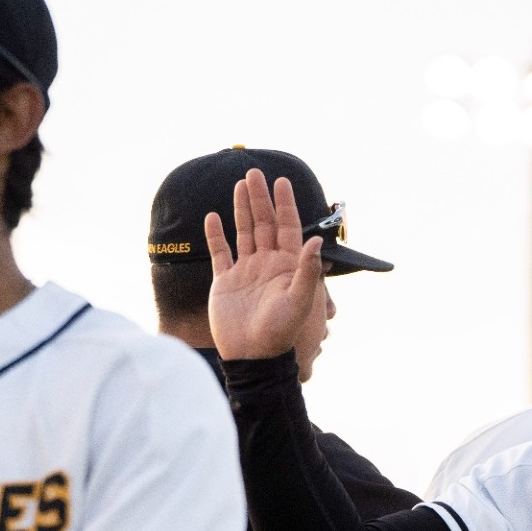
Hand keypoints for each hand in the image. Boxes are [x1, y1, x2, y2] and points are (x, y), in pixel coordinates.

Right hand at [206, 169, 324, 361]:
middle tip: (255, 173)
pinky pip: (220, 253)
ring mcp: (246, 272)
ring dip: (241, 209)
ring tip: (240, 185)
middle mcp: (268, 265)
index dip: (286, 204)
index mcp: (288, 267)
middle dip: (260, 199)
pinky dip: (216, 235)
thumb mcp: (299, 301)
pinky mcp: (225, 282)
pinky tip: (213, 217)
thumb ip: (309, 271)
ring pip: (244, 233)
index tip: (282, 181)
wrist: (252, 357)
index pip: (288, 227)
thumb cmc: (280, 333)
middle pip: (264, 224)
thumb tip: (317, 240)